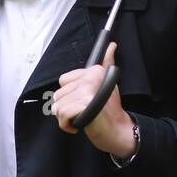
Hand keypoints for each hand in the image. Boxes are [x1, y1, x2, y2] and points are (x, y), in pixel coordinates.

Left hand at [50, 42, 135, 157]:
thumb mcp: (107, 85)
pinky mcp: (85, 104)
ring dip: (66, 118)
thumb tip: (111, 45)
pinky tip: (80, 125)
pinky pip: (63, 115)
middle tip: (83, 112)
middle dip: (67, 108)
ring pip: (58, 106)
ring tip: (82, 118)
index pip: (63, 81)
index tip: (82, 100)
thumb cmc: (109, 110)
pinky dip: (67, 125)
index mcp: (94, 71)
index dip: (69, 95)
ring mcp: (88, 90)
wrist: (118, 131)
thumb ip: (106, 64)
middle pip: (58, 95)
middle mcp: (91, 78)